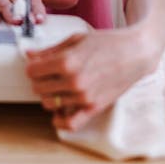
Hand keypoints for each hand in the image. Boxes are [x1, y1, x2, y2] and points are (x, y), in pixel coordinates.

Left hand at [24, 26, 156, 130]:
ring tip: (56, 85)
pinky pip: (70, 124)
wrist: (134, 54)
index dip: (32, 66)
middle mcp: (74, 82)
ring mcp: (84, 97)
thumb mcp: (76, 39)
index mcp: (67, 61)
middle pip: (38, 88)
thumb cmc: (107, 43)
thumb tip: (30, 55)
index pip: (33, 71)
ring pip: (49, 104)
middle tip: (45, 73)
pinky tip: (59, 111)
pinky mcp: (93, 108)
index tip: (36, 64)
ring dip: (48, 95)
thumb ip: (50, 49)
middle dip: (38, 79)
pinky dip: (60, 121)